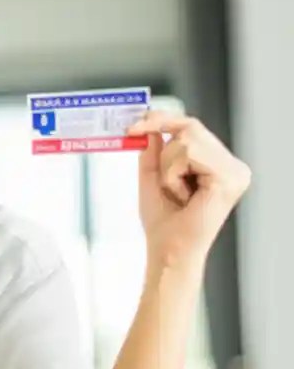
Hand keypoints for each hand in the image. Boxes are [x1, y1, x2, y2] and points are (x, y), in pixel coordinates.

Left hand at [127, 111, 250, 269]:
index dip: (163, 118)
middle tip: (150, 164)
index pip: (194, 128)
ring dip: (168, 167)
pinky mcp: (228, 177)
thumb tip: (151, 125)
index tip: (134, 124)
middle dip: (162, 148)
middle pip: (190, 128)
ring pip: (186, 140)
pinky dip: (173, 173)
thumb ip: (153, 150)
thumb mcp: (152, 177)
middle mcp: (233, 166)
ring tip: (177, 193)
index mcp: (219, 165)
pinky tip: (183, 195)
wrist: (168, 250)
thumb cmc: (163, 221)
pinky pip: (188, 154)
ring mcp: (235, 171)